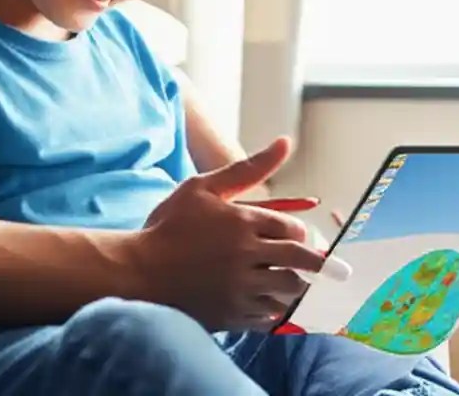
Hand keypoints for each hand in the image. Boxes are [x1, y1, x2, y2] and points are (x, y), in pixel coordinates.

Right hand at [135, 137, 326, 330]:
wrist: (137, 272)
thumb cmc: (169, 225)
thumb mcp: (203, 187)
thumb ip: (247, 168)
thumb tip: (285, 142)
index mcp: (243, 222)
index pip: (294, 229)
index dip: (298, 233)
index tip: (292, 237)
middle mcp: (247, 256)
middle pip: (300, 261)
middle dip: (314, 263)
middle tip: (321, 267)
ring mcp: (239, 288)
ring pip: (288, 291)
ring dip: (295, 286)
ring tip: (291, 282)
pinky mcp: (231, 314)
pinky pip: (269, 316)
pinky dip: (275, 308)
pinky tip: (267, 300)